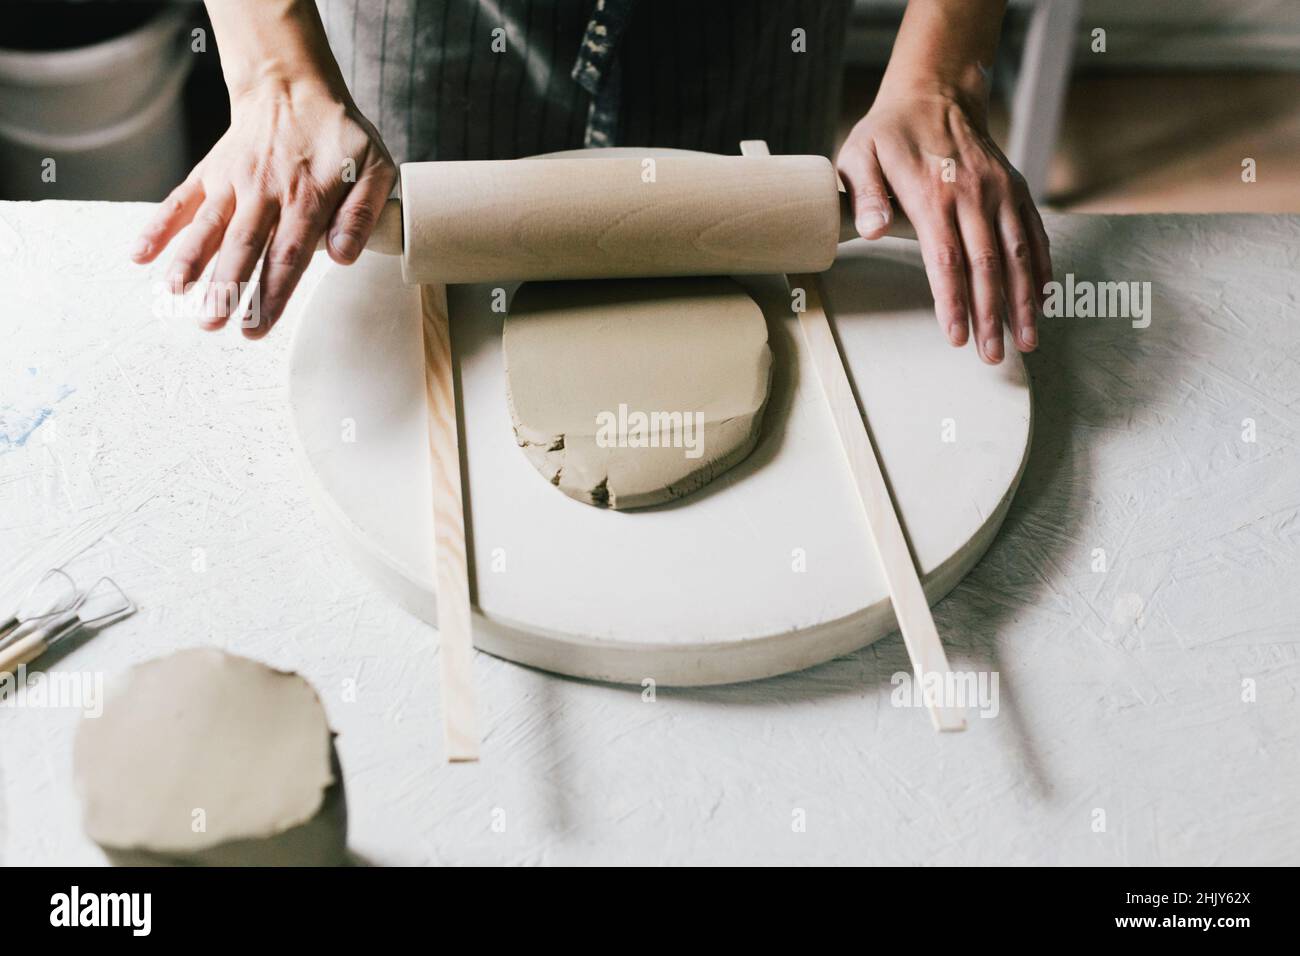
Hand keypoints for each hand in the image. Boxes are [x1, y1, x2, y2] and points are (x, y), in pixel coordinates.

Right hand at [130, 79, 395, 337]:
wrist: (292, 87)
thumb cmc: (338, 137)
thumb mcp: (373, 168)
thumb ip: (361, 214)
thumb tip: (344, 258)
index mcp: (307, 197)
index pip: (288, 255)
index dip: (271, 293)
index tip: (256, 327)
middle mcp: (265, 191)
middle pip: (243, 246)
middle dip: (226, 287)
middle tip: (212, 323)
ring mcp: (233, 181)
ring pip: (208, 225)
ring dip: (189, 261)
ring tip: (175, 295)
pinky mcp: (210, 172)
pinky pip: (181, 200)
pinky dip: (158, 225)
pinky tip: (140, 255)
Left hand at [837, 84, 1051, 363]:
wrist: (934, 95)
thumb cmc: (889, 134)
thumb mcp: (859, 155)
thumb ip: (864, 195)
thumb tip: (872, 231)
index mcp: (932, 194)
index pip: (946, 260)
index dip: (953, 302)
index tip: (958, 337)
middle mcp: (973, 195)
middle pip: (986, 266)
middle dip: (992, 316)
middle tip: (993, 357)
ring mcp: (999, 192)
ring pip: (1017, 254)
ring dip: (1023, 301)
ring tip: (1027, 341)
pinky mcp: (1015, 190)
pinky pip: (1033, 233)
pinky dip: (1040, 268)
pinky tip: (1041, 300)